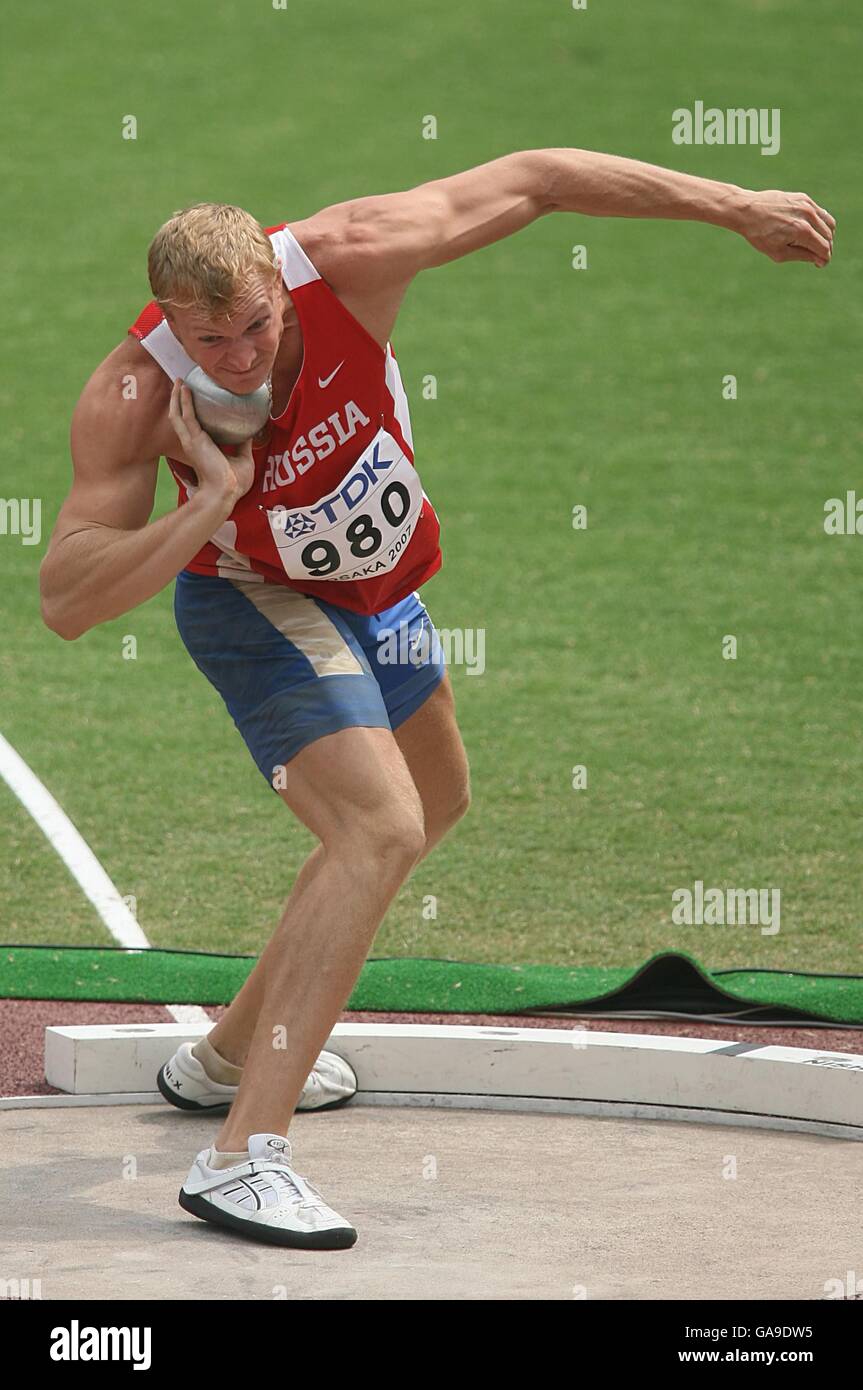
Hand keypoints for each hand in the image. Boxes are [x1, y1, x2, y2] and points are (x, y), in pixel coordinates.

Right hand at [168, 380, 255, 503]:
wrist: (225, 492)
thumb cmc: (233, 481)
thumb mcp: (242, 457)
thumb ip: (243, 443)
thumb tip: (251, 431)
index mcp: (203, 447)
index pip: (194, 425)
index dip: (192, 412)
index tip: (195, 398)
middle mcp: (193, 442)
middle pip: (181, 417)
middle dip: (179, 400)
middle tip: (181, 384)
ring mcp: (191, 440)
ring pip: (178, 414)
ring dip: (177, 397)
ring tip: (179, 381)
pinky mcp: (193, 439)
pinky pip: (186, 416)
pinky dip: (183, 401)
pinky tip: (184, 389)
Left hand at [737, 189, 834, 265]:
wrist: (747, 210)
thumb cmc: (759, 234)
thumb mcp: (778, 253)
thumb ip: (802, 256)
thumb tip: (820, 259)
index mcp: (802, 231)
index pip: (824, 248)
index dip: (824, 259)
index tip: (819, 265)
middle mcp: (808, 216)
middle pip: (828, 236)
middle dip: (825, 248)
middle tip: (816, 256)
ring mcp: (807, 204)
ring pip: (828, 223)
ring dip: (826, 235)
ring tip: (815, 244)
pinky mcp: (804, 198)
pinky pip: (820, 212)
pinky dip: (819, 223)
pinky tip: (810, 230)